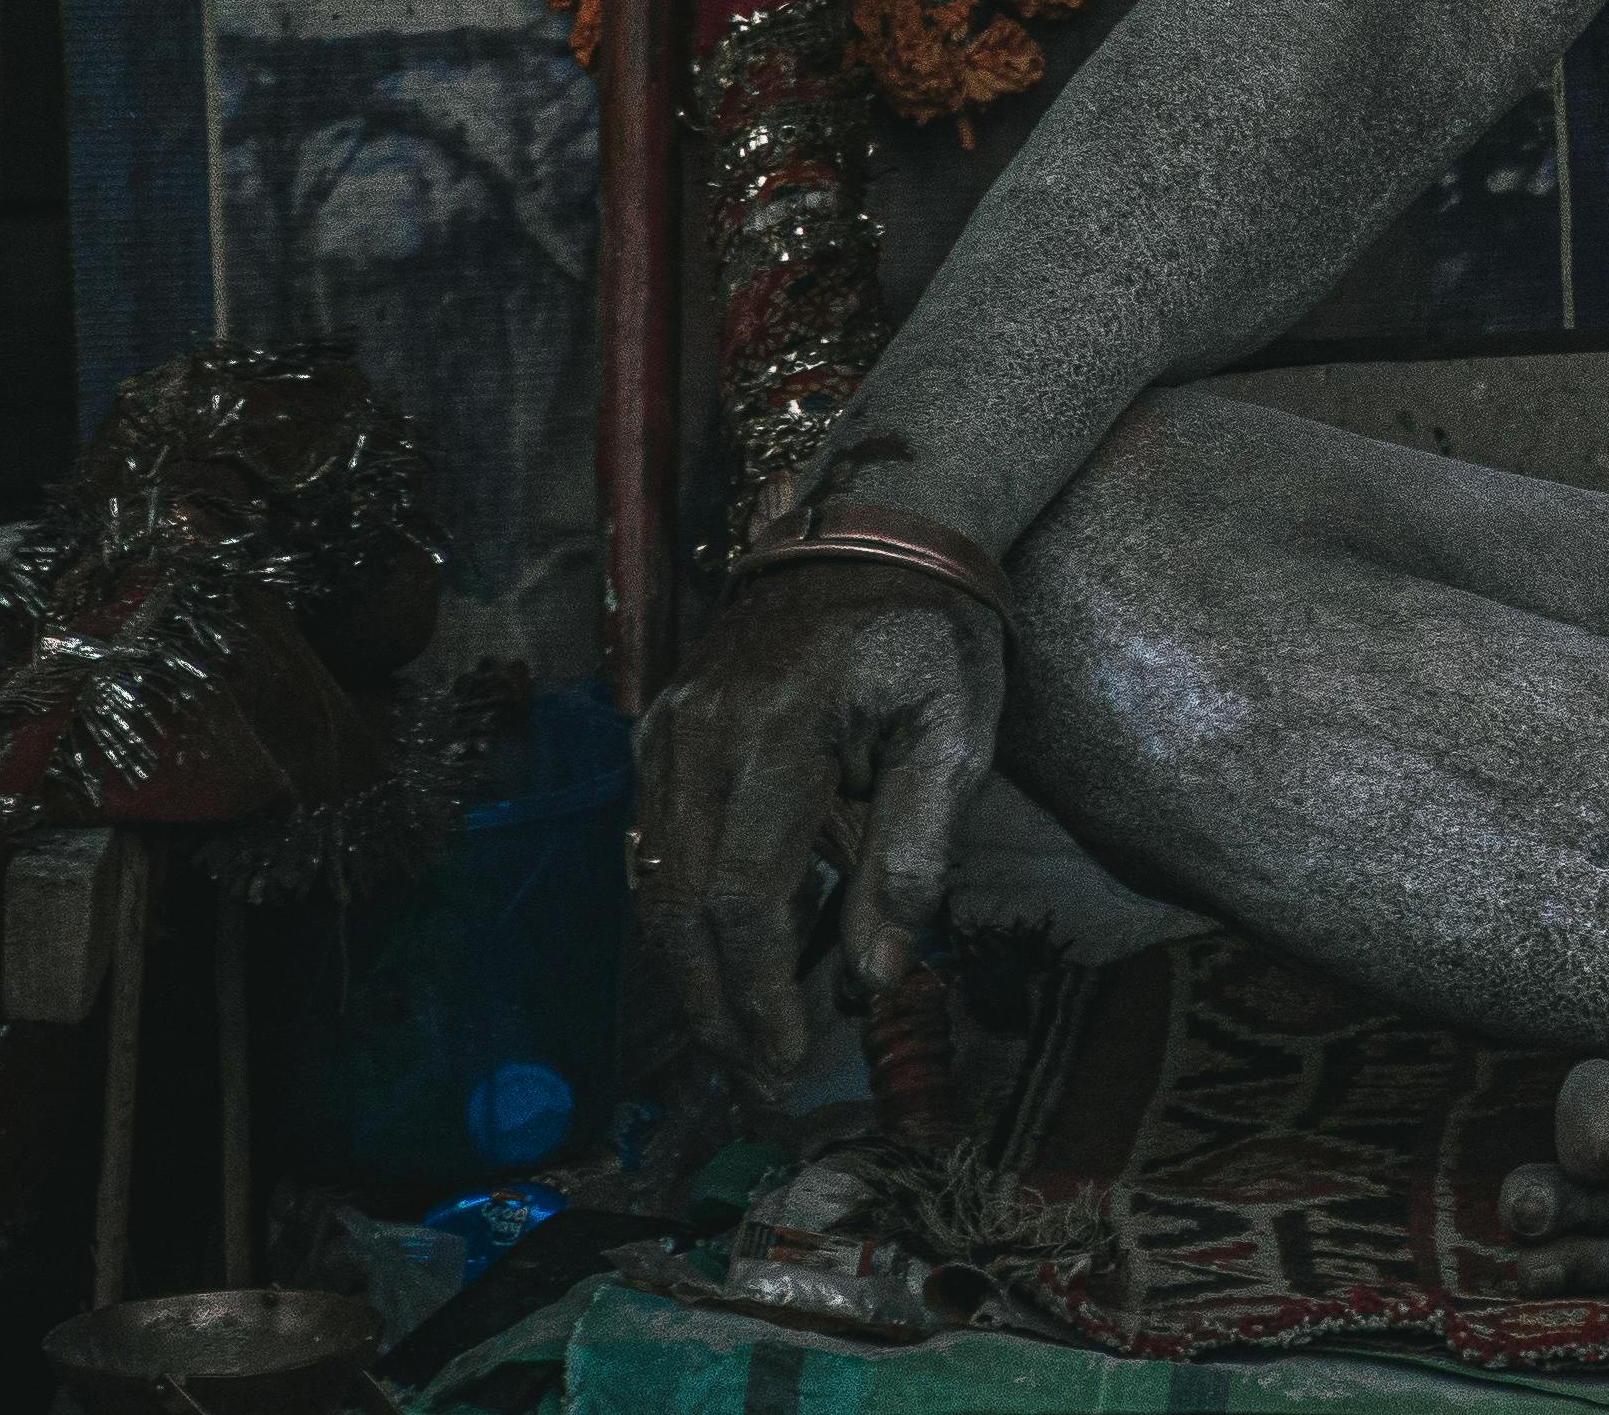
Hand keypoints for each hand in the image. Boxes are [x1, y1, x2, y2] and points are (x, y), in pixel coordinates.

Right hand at [630, 559, 1005, 1095]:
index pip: (739, 897)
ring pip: (652, 886)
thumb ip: (917, 853)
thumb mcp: (955, 731)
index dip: (756, 993)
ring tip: (742, 1042)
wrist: (877, 530)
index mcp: (770, 732)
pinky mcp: (659, 733)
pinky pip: (655, 848)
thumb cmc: (932, 632)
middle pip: (676, 907)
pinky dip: (684, 917)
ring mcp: (664, 731)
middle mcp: (692, 735)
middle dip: (714, 1005)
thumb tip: (878, 975)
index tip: (785, 1060)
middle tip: (755, 1078)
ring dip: (692, 974)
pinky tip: (728, 963)